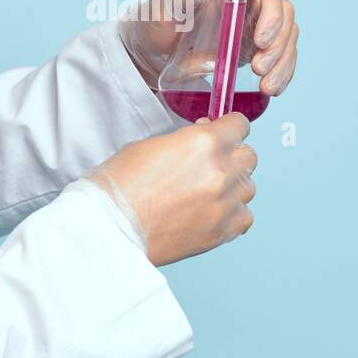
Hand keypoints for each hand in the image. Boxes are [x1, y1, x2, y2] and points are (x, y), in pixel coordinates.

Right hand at [82, 113, 256, 265]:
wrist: (109, 227)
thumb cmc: (120, 185)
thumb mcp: (152, 145)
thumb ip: (188, 140)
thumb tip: (207, 137)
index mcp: (203, 142)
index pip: (240, 125)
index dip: (228, 129)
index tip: (222, 134)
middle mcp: (221, 171)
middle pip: (249, 156)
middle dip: (232, 156)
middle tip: (210, 164)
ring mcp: (224, 204)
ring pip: (249, 187)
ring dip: (232, 186)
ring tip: (207, 192)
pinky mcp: (222, 231)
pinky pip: (244, 217)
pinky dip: (232, 214)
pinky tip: (211, 212)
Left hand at [119, 0, 298, 97]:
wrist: (153, 54)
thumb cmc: (155, 26)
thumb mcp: (160, 14)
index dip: (272, 11)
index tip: (260, 39)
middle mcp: (249, 3)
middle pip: (284, 15)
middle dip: (279, 43)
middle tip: (259, 68)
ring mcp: (256, 26)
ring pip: (286, 37)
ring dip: (283, 62)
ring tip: (267, 85)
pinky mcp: (258, 50)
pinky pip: (282, 57)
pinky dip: (283, 73)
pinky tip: (272, 88)